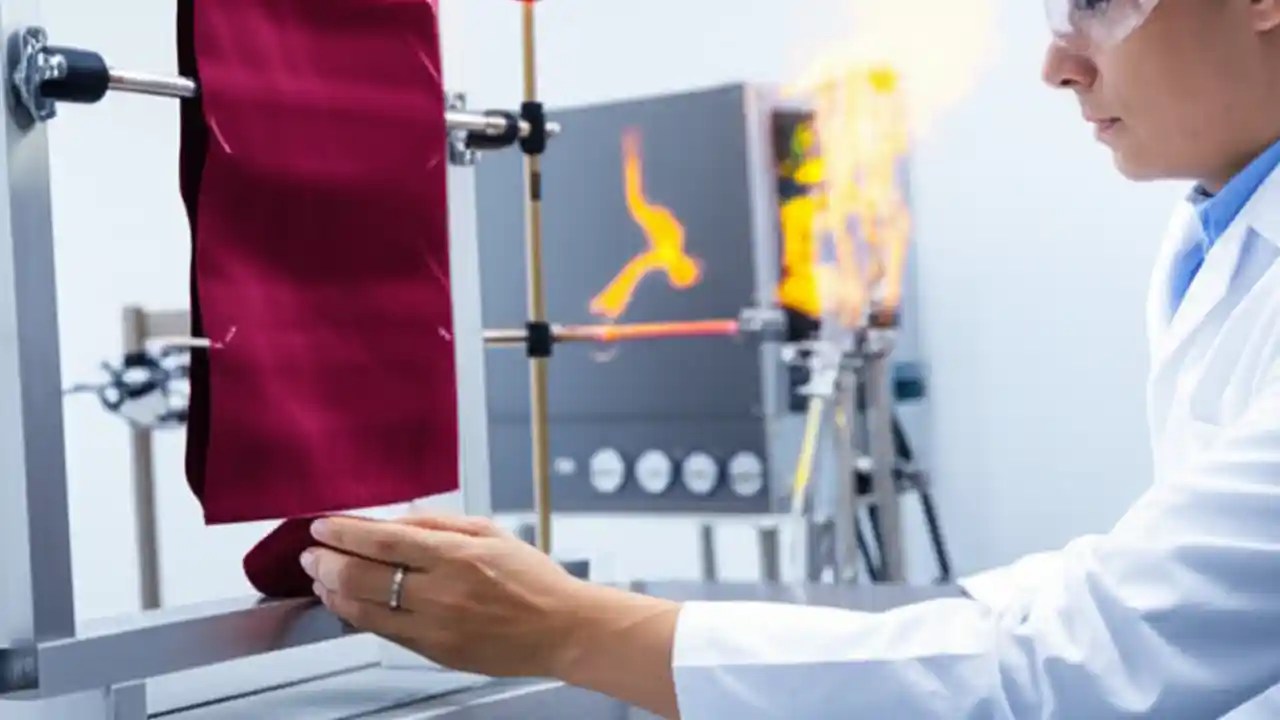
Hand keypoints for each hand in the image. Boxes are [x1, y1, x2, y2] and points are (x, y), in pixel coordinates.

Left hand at [301, 513, 589, 677]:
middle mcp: (441, 593)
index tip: (322, 525)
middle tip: (311, 553)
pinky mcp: (434, 652)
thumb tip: (393, 520)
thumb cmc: (533, 579)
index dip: (344, 533)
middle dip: (327, 562)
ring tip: (320, 578)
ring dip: (333, 591)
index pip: (383, 541)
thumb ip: (438, 524)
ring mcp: (435, 627)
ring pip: (364, 610)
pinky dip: (357, 615)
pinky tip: (348, 603)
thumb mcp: (491, 532)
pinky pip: (383, 632)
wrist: (563, 629)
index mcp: (456, 556)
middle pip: (363, 577)